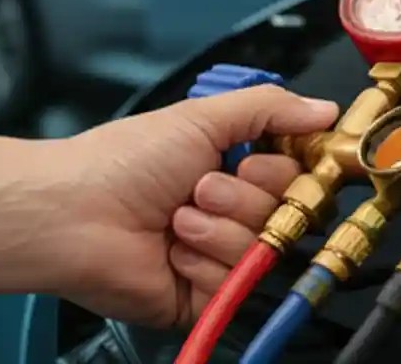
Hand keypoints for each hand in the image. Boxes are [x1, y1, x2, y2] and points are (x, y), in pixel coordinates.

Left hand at [45, 85, 336, 327]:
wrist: (74, 214)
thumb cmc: (123, 161)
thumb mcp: (199, 117)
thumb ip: (268, 107)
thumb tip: (325, 108)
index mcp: (233, 166)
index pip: (297, 170)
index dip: (292, 168)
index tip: (274, 159)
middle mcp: (232, 209)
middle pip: (289, 209)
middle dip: (247, 194)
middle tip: (203, 185)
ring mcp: (220, 253)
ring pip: (265, 245)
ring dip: (220, 226)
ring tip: (178, 218)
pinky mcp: (207, 294)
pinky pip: (239, 281)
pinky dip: (205, 261)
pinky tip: (173, 250)